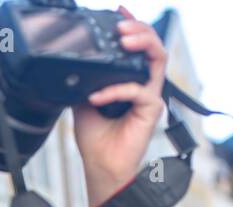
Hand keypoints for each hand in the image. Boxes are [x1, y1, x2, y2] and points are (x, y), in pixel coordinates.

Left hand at [71, 7, 167, 204]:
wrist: (99, 164)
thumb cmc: (95, 137)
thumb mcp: (82, 99)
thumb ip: (85, 78)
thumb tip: (74, 60)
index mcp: (130, 78)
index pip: (137, 45)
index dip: (131, 23)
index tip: (117, 9)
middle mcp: (144, 83)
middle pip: (153, 44)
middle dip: (139, 28)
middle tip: (120, 25)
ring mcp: (150, 95)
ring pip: (158, 58)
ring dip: (141, 44)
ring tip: (123, 40)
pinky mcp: (151, 109)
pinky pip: (138, 90)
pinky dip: (116, 90)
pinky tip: (97, 96)